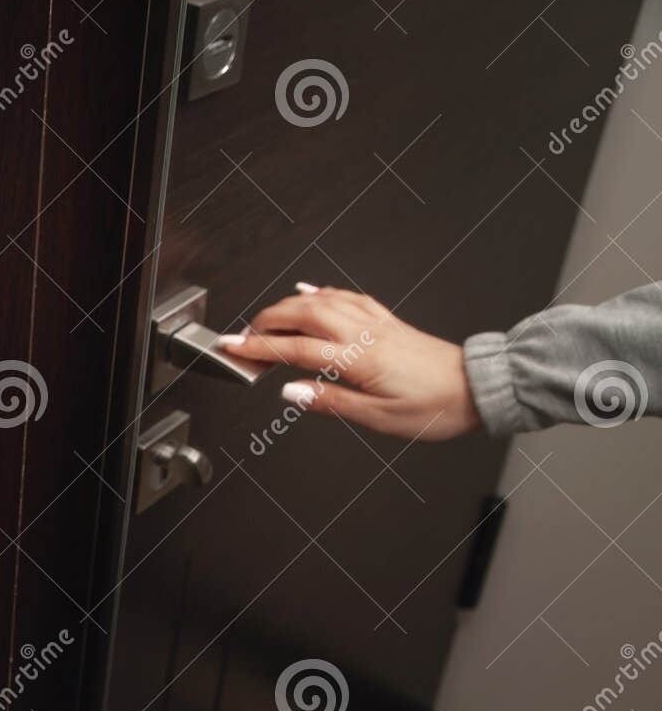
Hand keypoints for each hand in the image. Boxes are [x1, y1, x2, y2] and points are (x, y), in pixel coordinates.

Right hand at [217, 283, 480, 440]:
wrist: (478, 388)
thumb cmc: (435, 407)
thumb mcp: (379, 418)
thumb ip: (331, 402)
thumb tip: (291, 391)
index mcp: (359, 359)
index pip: (296, 349)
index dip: (258, 348)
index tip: (231, 348)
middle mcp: (364, 333)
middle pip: (303, 315)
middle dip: (266, 321)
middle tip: (242, 335)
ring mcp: (376, 323)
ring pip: (323, 302)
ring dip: (288, 306)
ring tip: (265, 318)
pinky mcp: (387, 321)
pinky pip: (348, 297)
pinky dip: (322, 292)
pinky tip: (309, 291)